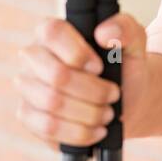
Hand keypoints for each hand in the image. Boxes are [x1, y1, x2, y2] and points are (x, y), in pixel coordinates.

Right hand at [13, 12, 151, 147]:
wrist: (124, 100)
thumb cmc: (124, 66)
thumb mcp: (134, 42)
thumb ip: (125, 28)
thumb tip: (104, 32)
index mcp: (51, 31)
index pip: (52, 33)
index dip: (79, 53)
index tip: (101, 68)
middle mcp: (32, 56)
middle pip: (56, 74)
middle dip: (93, 90)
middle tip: (114, 95)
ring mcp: (27, 87)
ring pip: (52, 103)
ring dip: (89, 112)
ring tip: (108, 113)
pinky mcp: (28, 116)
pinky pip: (48, 127)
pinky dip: (80, 132)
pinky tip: (98, 130)